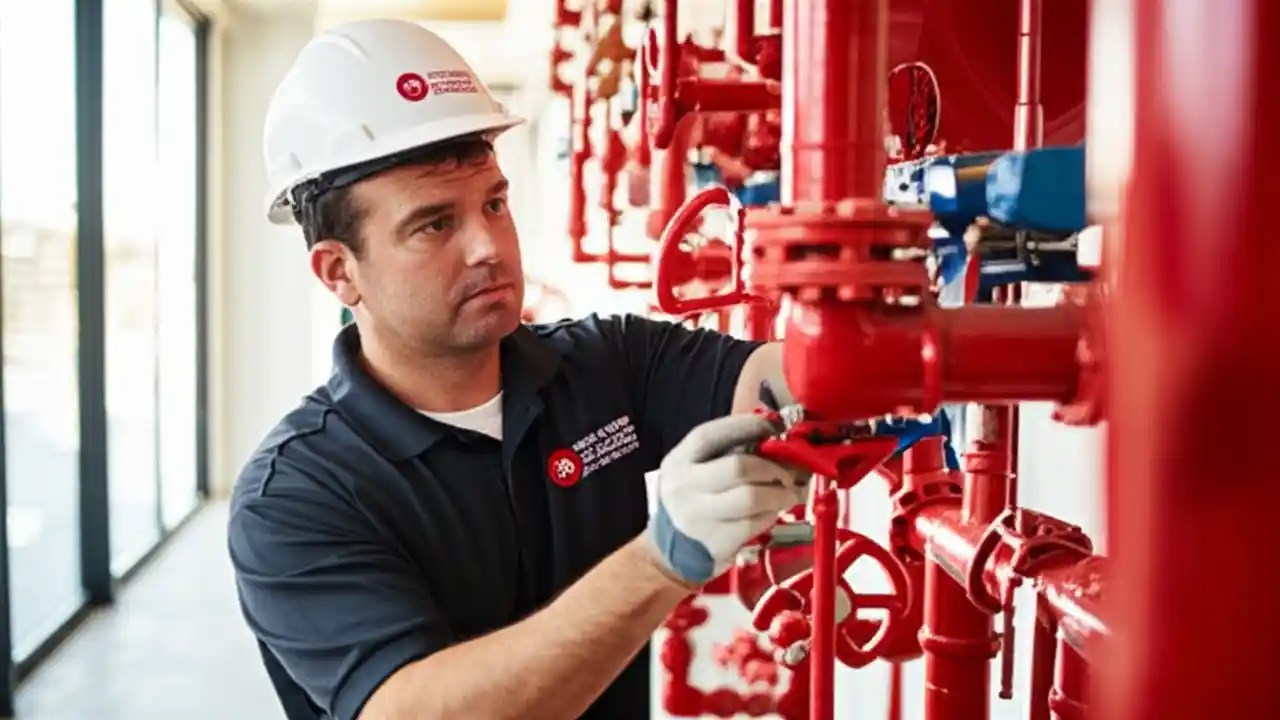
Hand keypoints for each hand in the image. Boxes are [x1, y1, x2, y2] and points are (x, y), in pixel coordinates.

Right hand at [644, 414, 810, 586]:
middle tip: (788, 473)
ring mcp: (699, 517)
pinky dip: (771, 514)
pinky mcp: (716, 542)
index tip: (775, 426)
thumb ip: (725, 452)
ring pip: (752, 498)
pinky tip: (773, 511)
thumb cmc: (692, 500)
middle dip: (771, 467)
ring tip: (790, 492)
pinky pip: (754, 523)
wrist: (670, 550)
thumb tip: (773, 437)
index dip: (745, 426)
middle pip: (738, 468)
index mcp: (679, 461)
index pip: (709, 436)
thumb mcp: (695, 471)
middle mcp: (685, 487)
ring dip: (780, 493)